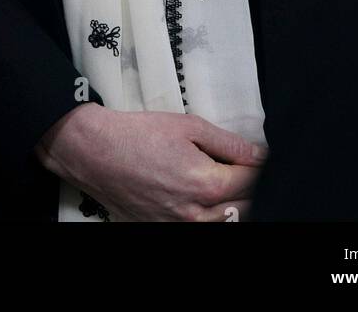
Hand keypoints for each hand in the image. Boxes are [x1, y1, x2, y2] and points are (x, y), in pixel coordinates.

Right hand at [34, 102, 267, 222]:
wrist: (96, 152)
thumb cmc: (139, 134)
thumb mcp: (188, 126)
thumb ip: (228, 143)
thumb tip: (258, 154)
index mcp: (206, 183)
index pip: (252, 181)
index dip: (260, 166)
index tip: (261, 156)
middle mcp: (196, 213)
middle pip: (243, 207)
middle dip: (246, 186)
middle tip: (239, 168)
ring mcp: (179, 227)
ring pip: (224, 222)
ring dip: (230, 203)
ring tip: (219, 181)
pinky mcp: (163, 230)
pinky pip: (199, 227)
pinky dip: (207, 214)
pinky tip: (199, 196)